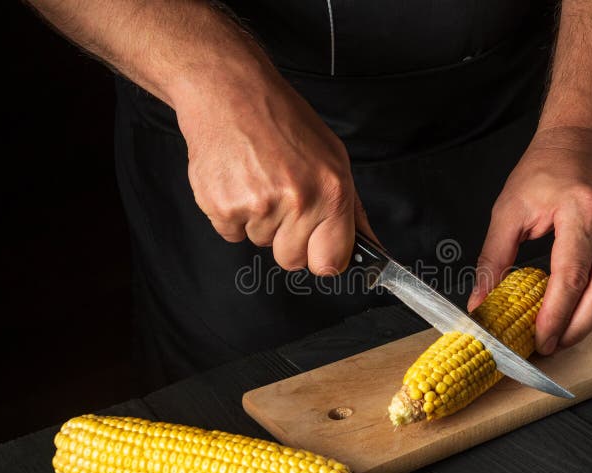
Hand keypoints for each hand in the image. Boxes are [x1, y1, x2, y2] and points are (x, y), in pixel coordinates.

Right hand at [173, 58, 374, 274]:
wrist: (231, 92)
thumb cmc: (282, 121)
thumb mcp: (333, 158)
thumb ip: (351, 209)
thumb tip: (369, 247)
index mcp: (331, 191)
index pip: (330, 262)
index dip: (322, 257)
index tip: (317, 248)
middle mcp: (297, 200)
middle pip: (292, 260)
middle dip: (286, 238)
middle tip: (281, 198)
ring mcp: (258, 205)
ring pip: (261, 243)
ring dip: (259, 220)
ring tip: (258, 179)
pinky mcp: (222, 206)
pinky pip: (231, 234)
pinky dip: (232, 215)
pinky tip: (238, 181)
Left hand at [468, 126, 591, 353]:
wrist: (582, 140)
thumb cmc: (544, 170)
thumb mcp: (508, 208)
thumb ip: (493, 258)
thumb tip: (479, 301)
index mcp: (580, 209)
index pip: (571, 275)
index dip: (555, 315)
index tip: (539, 339)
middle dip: (577, 328)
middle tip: (552, 347)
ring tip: (565, 336)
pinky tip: (584, 314)